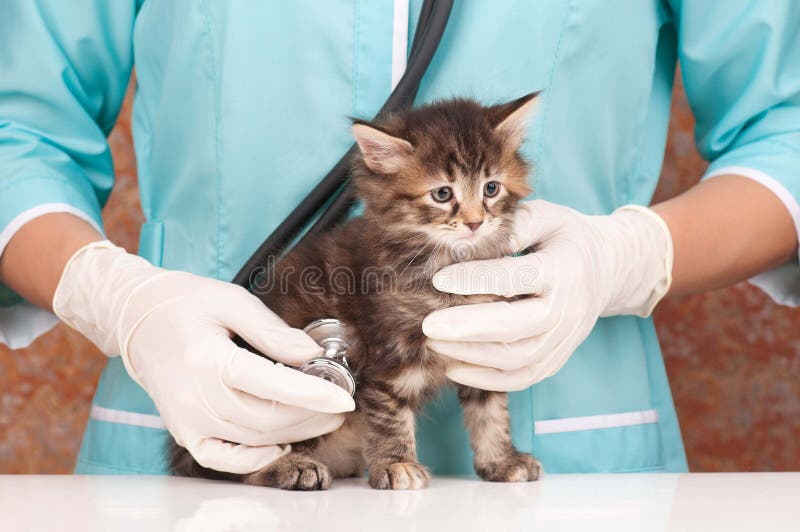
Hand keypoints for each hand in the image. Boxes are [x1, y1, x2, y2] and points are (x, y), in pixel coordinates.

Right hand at [54, 241, 354, 472]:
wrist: (134, 317)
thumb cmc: (185, 302)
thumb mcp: (232, 301)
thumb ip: (273, 332)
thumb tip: (312, 355)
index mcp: (209, 359)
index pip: (273, 386)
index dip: (315, 395)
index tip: (346, 398)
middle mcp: (195, 397)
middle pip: (268, 419)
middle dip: (313, 416)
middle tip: (340, 405)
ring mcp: (186, 419)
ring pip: (254, 439)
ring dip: (295, 432)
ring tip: (322, 417)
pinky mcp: (183, 430)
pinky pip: (223, 458)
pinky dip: (255, 458)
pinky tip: (281, 444)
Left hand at [422, 200, 672, 390]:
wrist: (609, 269)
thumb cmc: (566, 237)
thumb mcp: (547, 217)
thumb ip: (513, 227)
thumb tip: (471, 242)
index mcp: (563, 269)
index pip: (514, 277)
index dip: (475, 279)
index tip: (439, 279)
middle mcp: (567, 309)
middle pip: (515, 327)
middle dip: (467, 328)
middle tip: (428, 325)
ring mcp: (563, 339)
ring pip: (515, 359)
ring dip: (471, 355)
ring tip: (433, 343)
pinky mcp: (556, 359)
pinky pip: (521, 378)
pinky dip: (486, 378)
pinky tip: (453, 367)